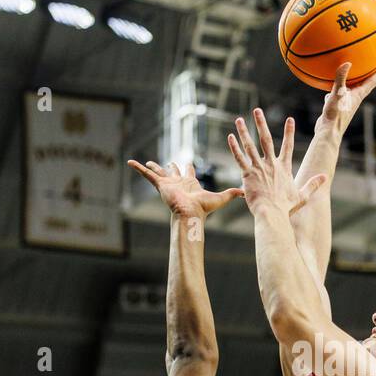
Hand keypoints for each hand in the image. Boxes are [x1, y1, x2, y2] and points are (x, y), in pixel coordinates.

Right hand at [127, 159, 241, 218]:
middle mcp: (179, 183)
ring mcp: (168, 184)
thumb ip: (232, 194)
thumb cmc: (204, 209)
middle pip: (174, 172)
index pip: (189, 172)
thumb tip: (245, 193)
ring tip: (147, 162)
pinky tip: (130, 162)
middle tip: (169, 162)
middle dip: (171, 167)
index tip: (186, 162)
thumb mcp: (221, 198)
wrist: (191, 214)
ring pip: (159, 172)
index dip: (188, 167)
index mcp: (190, 184)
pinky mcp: (160, 185)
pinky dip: (138, 168)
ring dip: (153, 167)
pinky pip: (147, 175)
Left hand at [227, 109, 325, 215]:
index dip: (289, 132)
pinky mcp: (247, 175)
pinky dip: (235, 147)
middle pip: (266, 139)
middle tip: (257, 110)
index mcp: (284, 168)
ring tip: (239, 119)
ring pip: (250, 146)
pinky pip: (240, 158)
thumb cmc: (286, 207)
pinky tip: (230, 137)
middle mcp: (271, 164)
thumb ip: (313, 184)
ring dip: (244, 131)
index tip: (290, 119)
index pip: (288, 146)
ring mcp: (258, 168)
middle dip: (261, 123)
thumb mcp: (302, 196)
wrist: (272, 214)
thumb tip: (324, 176)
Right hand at [316, 62, 375, 138]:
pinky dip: (337, 92)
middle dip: (373, 78)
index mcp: (357, 96)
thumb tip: (347, 63)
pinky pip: (339, 96)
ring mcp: (346, 105)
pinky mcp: (338, 108)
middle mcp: (354, 100)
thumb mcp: (337, 94)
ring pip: (351, 91)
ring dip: (354, 84)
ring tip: (357, 79)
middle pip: (366, 86)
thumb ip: (341, 78)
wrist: (328, 132)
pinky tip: (330, 91)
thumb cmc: (335, 114)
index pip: (371, 82)